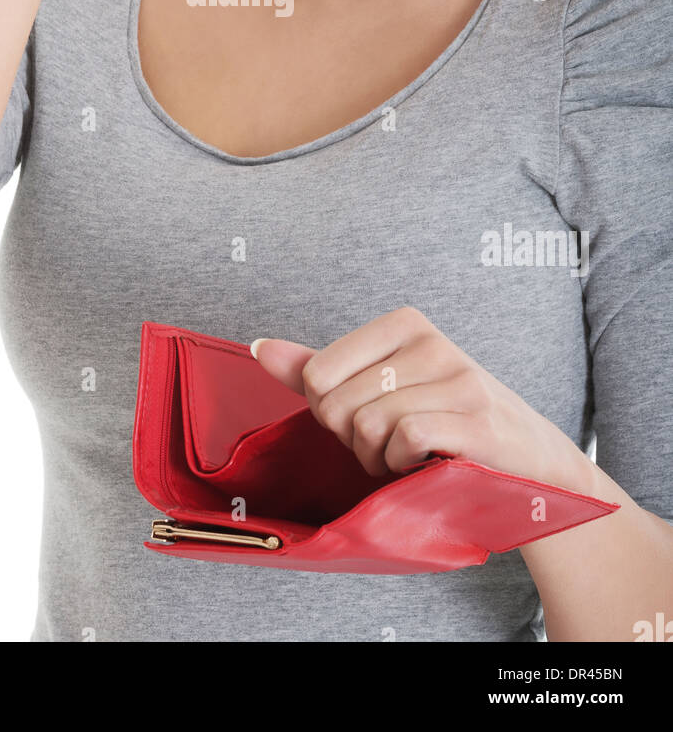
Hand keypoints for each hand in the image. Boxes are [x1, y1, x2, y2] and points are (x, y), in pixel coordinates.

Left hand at [251, 306, 597, 493]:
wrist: (530, 464)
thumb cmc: (445, 423)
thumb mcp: (382, 387)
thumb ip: (319, 368)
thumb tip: (259, 347)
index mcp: (403, 323)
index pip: (316, 374)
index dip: (328, 412)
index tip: (365, 418)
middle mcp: (432, 342)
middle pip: (338, 405)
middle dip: (353, 442)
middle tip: (392, 445)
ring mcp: (458, 379)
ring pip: (368, 426)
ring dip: (380, 461)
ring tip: (411, 457)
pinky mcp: (477, 421)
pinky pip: (404, 441)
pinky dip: (405, 466)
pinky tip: (427, 465)